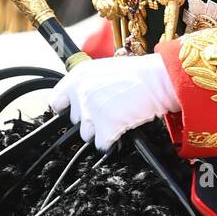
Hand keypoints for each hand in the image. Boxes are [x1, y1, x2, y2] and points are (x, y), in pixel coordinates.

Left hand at [49, 52, 179, 149]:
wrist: (159, 80)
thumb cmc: (137, 75)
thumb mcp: (104, 70)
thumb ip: (87, 84)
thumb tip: (78, 100)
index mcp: (78, 77)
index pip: (56, 101)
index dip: (67, 109)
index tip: (75, 112)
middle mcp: (81, 93)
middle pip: (75, 121)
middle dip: (91, 119)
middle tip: (110, 109)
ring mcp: (91, 111)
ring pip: (87, 135)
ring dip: (102, 130)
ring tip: (119, 116)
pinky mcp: (105, 127)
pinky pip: (102, 144)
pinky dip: (112, 141)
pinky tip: (123, 127)